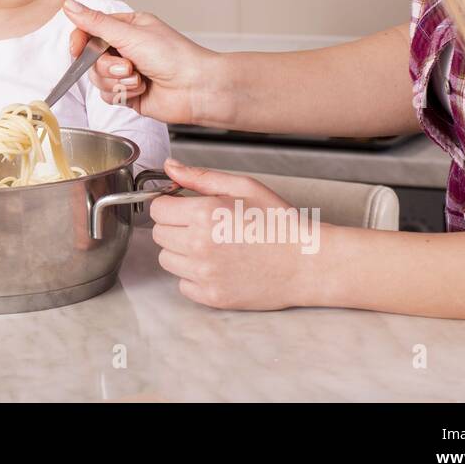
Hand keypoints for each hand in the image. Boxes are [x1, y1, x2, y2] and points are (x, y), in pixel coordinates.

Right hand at [63, 0, 222, 124]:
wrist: (196, 89)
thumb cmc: (175, 57)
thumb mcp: (130, 34)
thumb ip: (96, 23)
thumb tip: (70, 5)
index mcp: (127, 28)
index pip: (89, 30)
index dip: (80, 41)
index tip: (77, 50)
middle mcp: (125, 49)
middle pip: (90, 58)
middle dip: (107, 66)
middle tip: (128, 66)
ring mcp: (126, 72)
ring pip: (97, 78)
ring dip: (117, 81)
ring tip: (139, 79)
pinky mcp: (128, 93)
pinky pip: (106, 95)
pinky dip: (122, 94)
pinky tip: (141, 90)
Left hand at [149, 160, 324, 309]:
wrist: (307, 262)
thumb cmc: (279, 223)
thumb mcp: (243, 187)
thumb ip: (200, 177)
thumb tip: (170, 167)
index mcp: (205, 213)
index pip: (157, 209)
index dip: (169, 205)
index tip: (182, 207)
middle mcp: (199, 245)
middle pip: (159, 234)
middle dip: (174, 226)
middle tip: (202, 225)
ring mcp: (204, 274)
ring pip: (167, 260)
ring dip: (181, 251)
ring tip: (211, 245)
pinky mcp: (212, 296)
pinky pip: (183, 284)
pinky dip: (194, 276)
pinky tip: (217, 265)